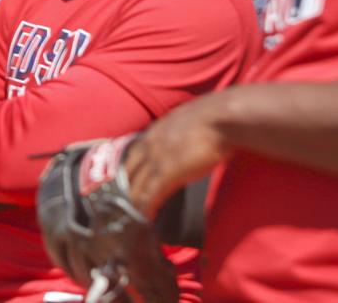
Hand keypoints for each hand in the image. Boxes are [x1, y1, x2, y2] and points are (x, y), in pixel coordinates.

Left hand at [125, 92, 230, 218]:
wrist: (221, 118)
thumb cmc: (211, 119)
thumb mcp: (184, 123)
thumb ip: (175, 134)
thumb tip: (180, 143)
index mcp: (152, 134)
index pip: (130, 156)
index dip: (125, 173)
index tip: (122, 185)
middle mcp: (148, 146)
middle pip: (126, 172)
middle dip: (121, 190)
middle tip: (117, 206)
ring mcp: (156, 159)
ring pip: (135, 186)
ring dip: (131, 204)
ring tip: (126, 219)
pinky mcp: (167, 173)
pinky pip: (150, 194)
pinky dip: (144, 209)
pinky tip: (142, 219)